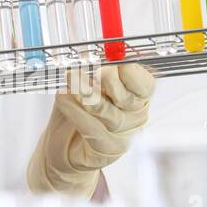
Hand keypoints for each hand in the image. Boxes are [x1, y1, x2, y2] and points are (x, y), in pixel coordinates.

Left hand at [27, 63, 155, 197]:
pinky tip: (63, 100)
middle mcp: (135, 115)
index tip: (115, 62)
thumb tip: (90, 55)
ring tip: (72, 80)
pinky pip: (93, 130)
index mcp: (137, 94)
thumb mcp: (83, 83)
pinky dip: (76, 112)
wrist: (62, 146)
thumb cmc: (77, 110)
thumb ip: (91, 71)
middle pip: (130, 98)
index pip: (145, 84)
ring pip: (109, 113)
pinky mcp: (108, 150)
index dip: (132, 73)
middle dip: (110, 82)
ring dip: (88, 95)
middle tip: (94, 70)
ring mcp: (123, 135)